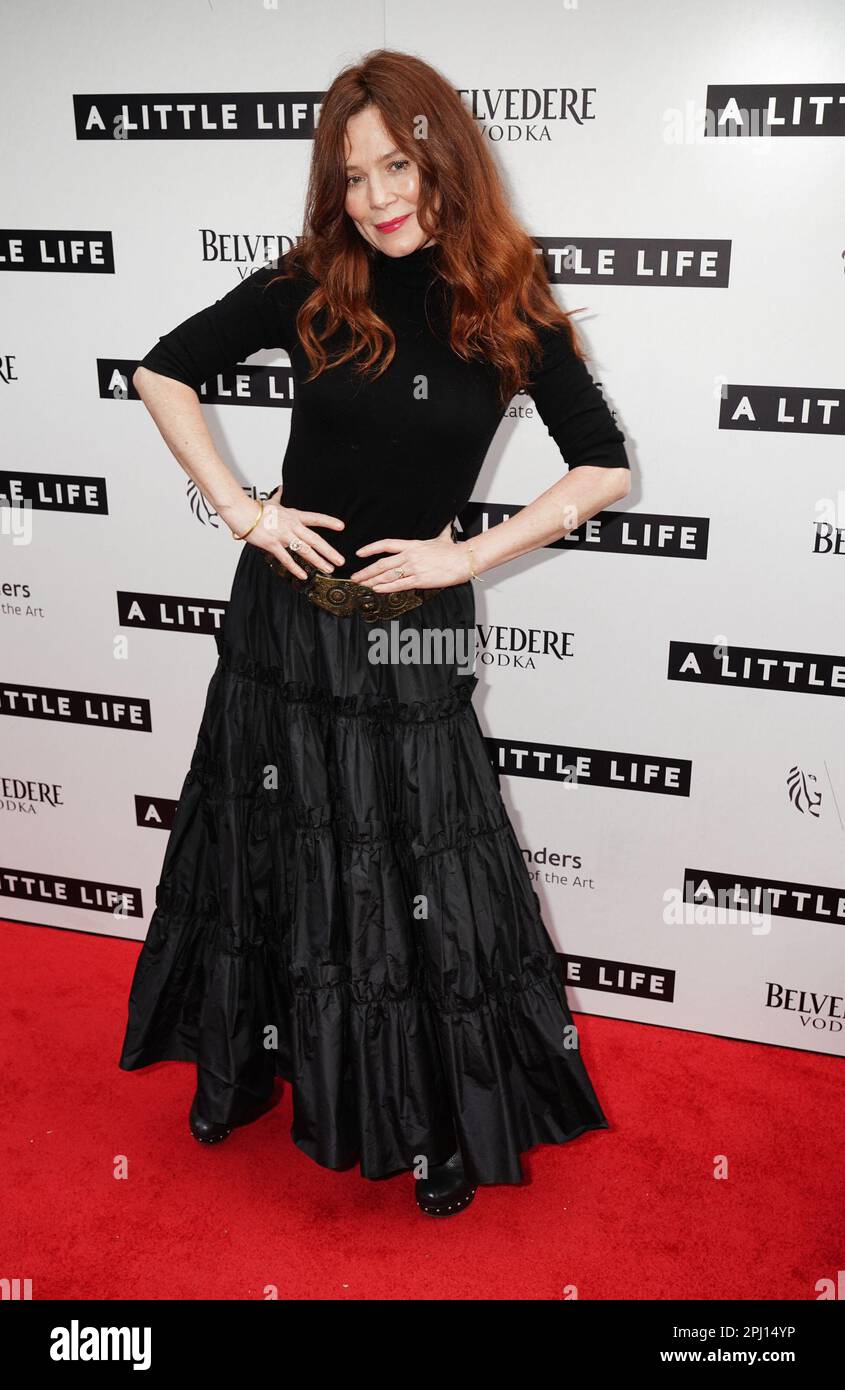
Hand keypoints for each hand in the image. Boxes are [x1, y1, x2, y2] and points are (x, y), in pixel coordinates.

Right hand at [224, 486, 345, 578]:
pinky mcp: (272, 545)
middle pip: (315, 539)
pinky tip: (304, 576)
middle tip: (341, 560)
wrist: (241, 512)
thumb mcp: (272, 502)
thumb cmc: (256, 508)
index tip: (341, 526)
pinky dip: (296, 568)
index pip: (315, 518)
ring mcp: (283, 536)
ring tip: (328, 569)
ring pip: (305, 550)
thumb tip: (282, 488)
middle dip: (329, 551)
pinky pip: (286, 559)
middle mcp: (291, 526)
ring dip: (318, 561)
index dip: (329, 522)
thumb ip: (279, 497)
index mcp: (294, 516)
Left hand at [348, 520, 474, 590]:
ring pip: (387, 575)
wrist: (464, 560)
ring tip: (362, 585)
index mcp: (412, 545)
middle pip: (382, 563)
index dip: (371, 548)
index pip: (386, 545)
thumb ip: (440, 531)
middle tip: (355, 577)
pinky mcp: (420, 580)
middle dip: (366, 571)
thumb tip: (445, 523)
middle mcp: (410, 556)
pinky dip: (385, 588)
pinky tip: (376, 590)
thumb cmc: (454, 551)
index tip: (359, 553)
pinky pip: (399, 585)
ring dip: (372, 581)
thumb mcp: (443, 537)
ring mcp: (414, 568)